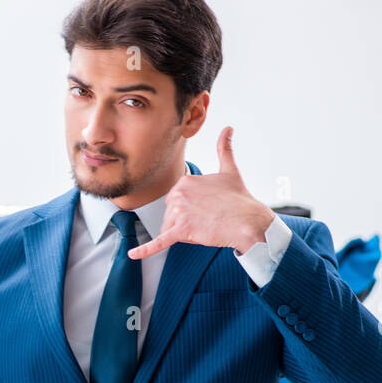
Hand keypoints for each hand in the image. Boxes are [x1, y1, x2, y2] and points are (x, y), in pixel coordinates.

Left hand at [128, 127, 275, 259]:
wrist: (248, 221)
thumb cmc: (240, 198)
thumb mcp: (229, 170)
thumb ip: (224, 149)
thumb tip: (228, 128)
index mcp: (184, 181)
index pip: (175, 203)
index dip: (191, 210)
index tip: (208, 210)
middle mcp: (178, 193)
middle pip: (170, 216)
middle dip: (184, 223)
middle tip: (209, 220)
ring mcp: (179, 212)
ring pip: (170, 230)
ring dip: (185, 234)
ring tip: (206, 229)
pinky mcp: (181, 230)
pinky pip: (160, 242)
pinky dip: (145, 250)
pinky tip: (132, 254)